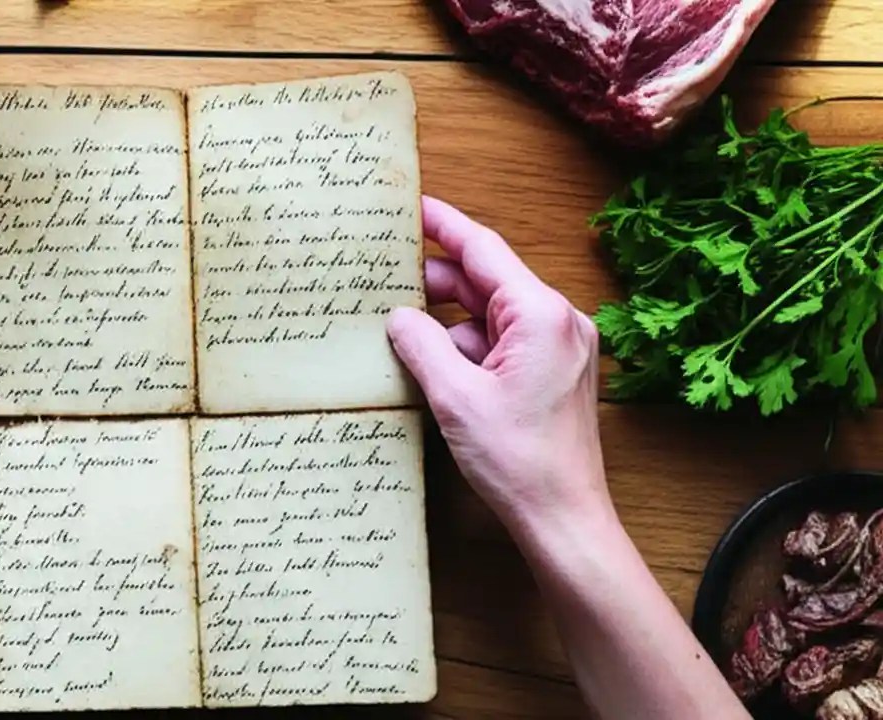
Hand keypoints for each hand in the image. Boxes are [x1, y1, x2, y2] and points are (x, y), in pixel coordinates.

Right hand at [388, 196, 608, 536]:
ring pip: (490, 316)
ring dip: (447, 321)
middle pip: (486, 282)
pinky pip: (501, 344)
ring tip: (396, 324)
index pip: (483, 249)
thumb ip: (421, 344)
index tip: (412, 205)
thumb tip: (398, 316)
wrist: (562, 519)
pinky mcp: (552, 375)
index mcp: (541, 315)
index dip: (443, 224)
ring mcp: (559, 349)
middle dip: (435, 281)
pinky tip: (428, 361)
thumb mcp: (454, 397)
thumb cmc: (520, 462)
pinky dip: (465, 347)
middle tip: (383, 275)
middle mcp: (558, 322)